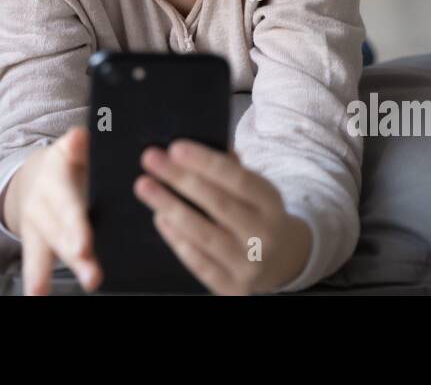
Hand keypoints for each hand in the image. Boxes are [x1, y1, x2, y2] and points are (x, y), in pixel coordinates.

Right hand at [6, 127, 100, 294]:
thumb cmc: (67, 162)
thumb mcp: (69, 148)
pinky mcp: (32, 241)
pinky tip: (35, 297)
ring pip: (43, 250)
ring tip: (40, 295)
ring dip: (44, 275)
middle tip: (90, 276)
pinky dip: (35, 280)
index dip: (75, 226)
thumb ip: (75, 146)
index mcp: (54, 179)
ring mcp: (34, 224)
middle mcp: (40, 203)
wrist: (35, 172)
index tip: (84, 246)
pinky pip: (33, 261)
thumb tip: (79, 136)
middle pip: (57, 232)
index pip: (67, 204)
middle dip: (72, 255)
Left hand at [135, 140, 310, 294]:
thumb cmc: (258, 213)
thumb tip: (198, 141)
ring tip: (145, 186)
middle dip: (180, 179)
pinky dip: (178, 241)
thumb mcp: (257, 189)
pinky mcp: (234, 288)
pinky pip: (200, 264)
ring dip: (170, 207)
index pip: (238, 179)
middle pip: (218, 204)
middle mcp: (264, 235)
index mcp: (271, 203)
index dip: (205, 162)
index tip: (175, 147)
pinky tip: (160, 218)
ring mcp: (249, 264)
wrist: (284, 260)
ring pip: (204, 235)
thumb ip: (232, 168)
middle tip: (150, 159)